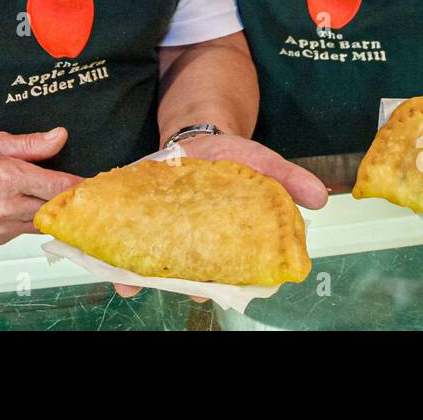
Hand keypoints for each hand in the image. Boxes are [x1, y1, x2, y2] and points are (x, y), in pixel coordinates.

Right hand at [0, 127, 80, 243]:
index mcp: (7, 176)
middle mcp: (5, 205)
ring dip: (55, 214)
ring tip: (66, 201)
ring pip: (44, 224)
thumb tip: (60, 136)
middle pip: (55, 210)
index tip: (97, 186)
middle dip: (73, 203)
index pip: (57, 187)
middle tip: (90, 196)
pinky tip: (35, 207)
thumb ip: (32, 143)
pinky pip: (27, 230)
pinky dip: (34, 219)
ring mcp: (1, 226)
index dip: (81, 187)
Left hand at [113, 133, 328, 300]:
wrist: (197, 135)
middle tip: (154, 285)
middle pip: (181, 278)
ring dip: (135, 276)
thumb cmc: (232, 157)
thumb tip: (321, 197)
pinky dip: (113, 251)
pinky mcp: (140, 222)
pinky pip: (126, 242)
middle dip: (169, 286)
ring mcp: (164, 237)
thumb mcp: (261, 161)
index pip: (223, 276)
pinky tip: (101, 253)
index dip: (215, 286)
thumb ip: (288, 177)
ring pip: (150, 267)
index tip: (206, 287)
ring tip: (123, 280)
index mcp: (225, 244)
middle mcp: (194, 249)